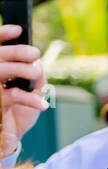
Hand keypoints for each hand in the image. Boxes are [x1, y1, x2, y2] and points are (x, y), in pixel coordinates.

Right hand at [0, 27, 47, 153]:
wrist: (9, 140)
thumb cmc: (18, 113)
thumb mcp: (32, 92)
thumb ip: (36, 77)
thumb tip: (39, 64)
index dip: (2, 35)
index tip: (19, 29)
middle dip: (16, 51)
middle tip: (34, 53)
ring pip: (0, 70)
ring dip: (21, 68)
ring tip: (36, 73)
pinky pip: (12, 96)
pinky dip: (30, 98)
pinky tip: (41, 104)